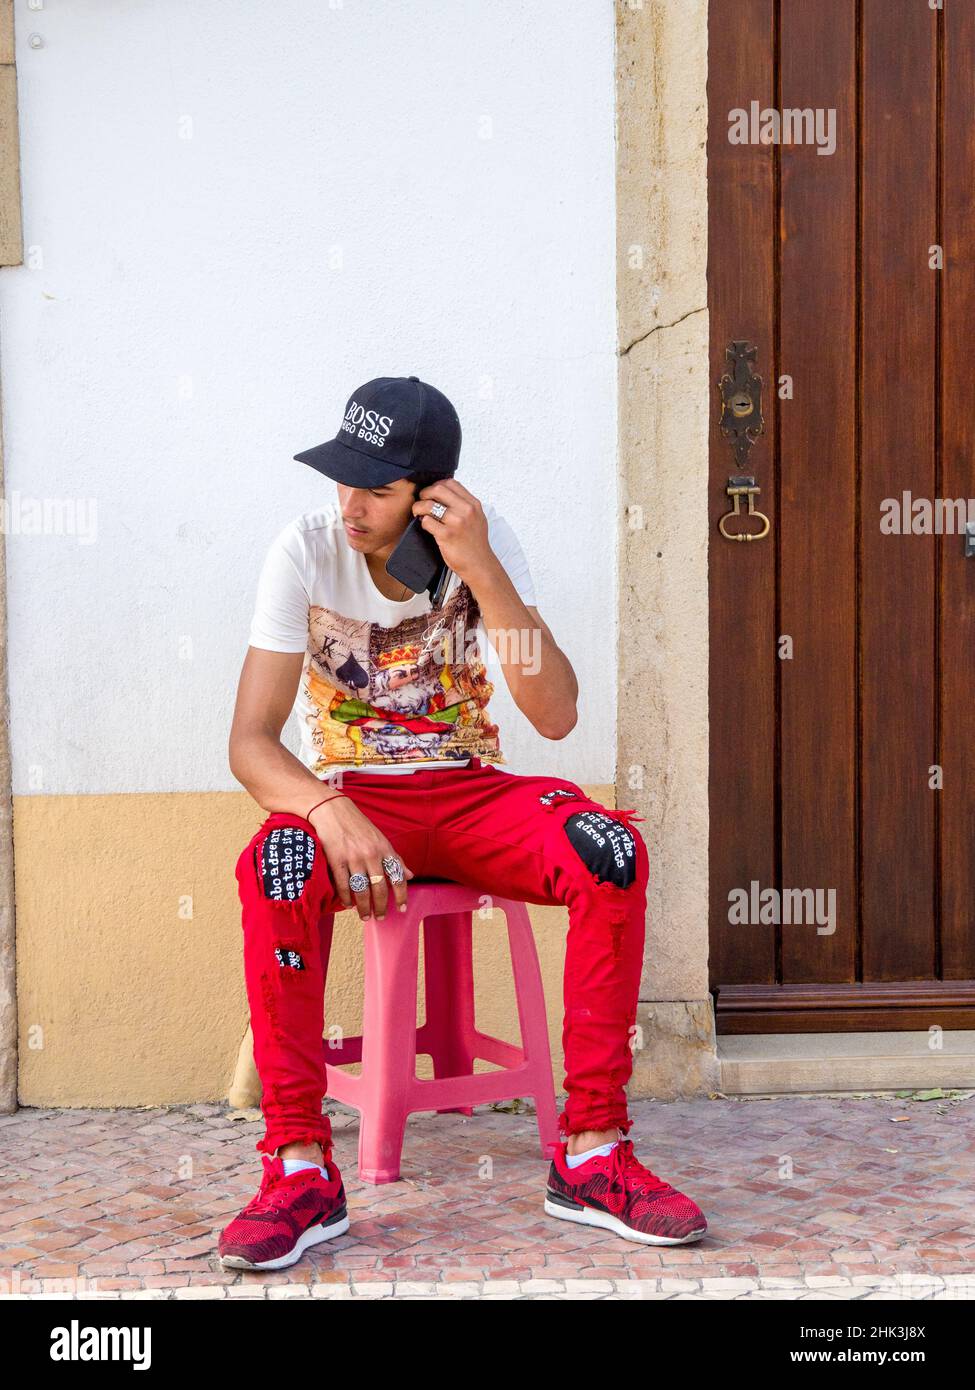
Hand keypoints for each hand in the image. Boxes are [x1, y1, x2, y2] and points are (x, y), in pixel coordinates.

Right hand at [308, 796, 413, 920]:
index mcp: (384, 848)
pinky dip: (346, 898)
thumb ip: (394, 858)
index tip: (402, 908)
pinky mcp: (336, 859)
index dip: (401, 895)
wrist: (332, 809)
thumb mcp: (380, 839)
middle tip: (380, 917)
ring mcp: (353, 857)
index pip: (397, 876)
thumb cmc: (357, 825)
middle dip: (381, 907)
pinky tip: (348, 905)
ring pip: (362, 890)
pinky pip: (343, 885)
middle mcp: (371, 854)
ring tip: (365, 916)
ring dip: (364, 907)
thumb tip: (410, 875)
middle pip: (379, 888)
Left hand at [412, 478, 498, 585]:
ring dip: (419, 508)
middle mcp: (466, 511)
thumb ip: (464, 505)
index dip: (436, 485)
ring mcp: (457, 523)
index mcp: (473, 504)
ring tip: (419, 513)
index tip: (431, 493)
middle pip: (438, 489)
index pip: (451, 483)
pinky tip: (427, 527)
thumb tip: (443, 494)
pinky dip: (423, 523)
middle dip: (425, 493)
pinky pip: (427, 521)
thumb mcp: (477, 518)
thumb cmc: (475, 543)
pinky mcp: (447, 535)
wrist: (479, 565)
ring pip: (429, 504)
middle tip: (422, 501)